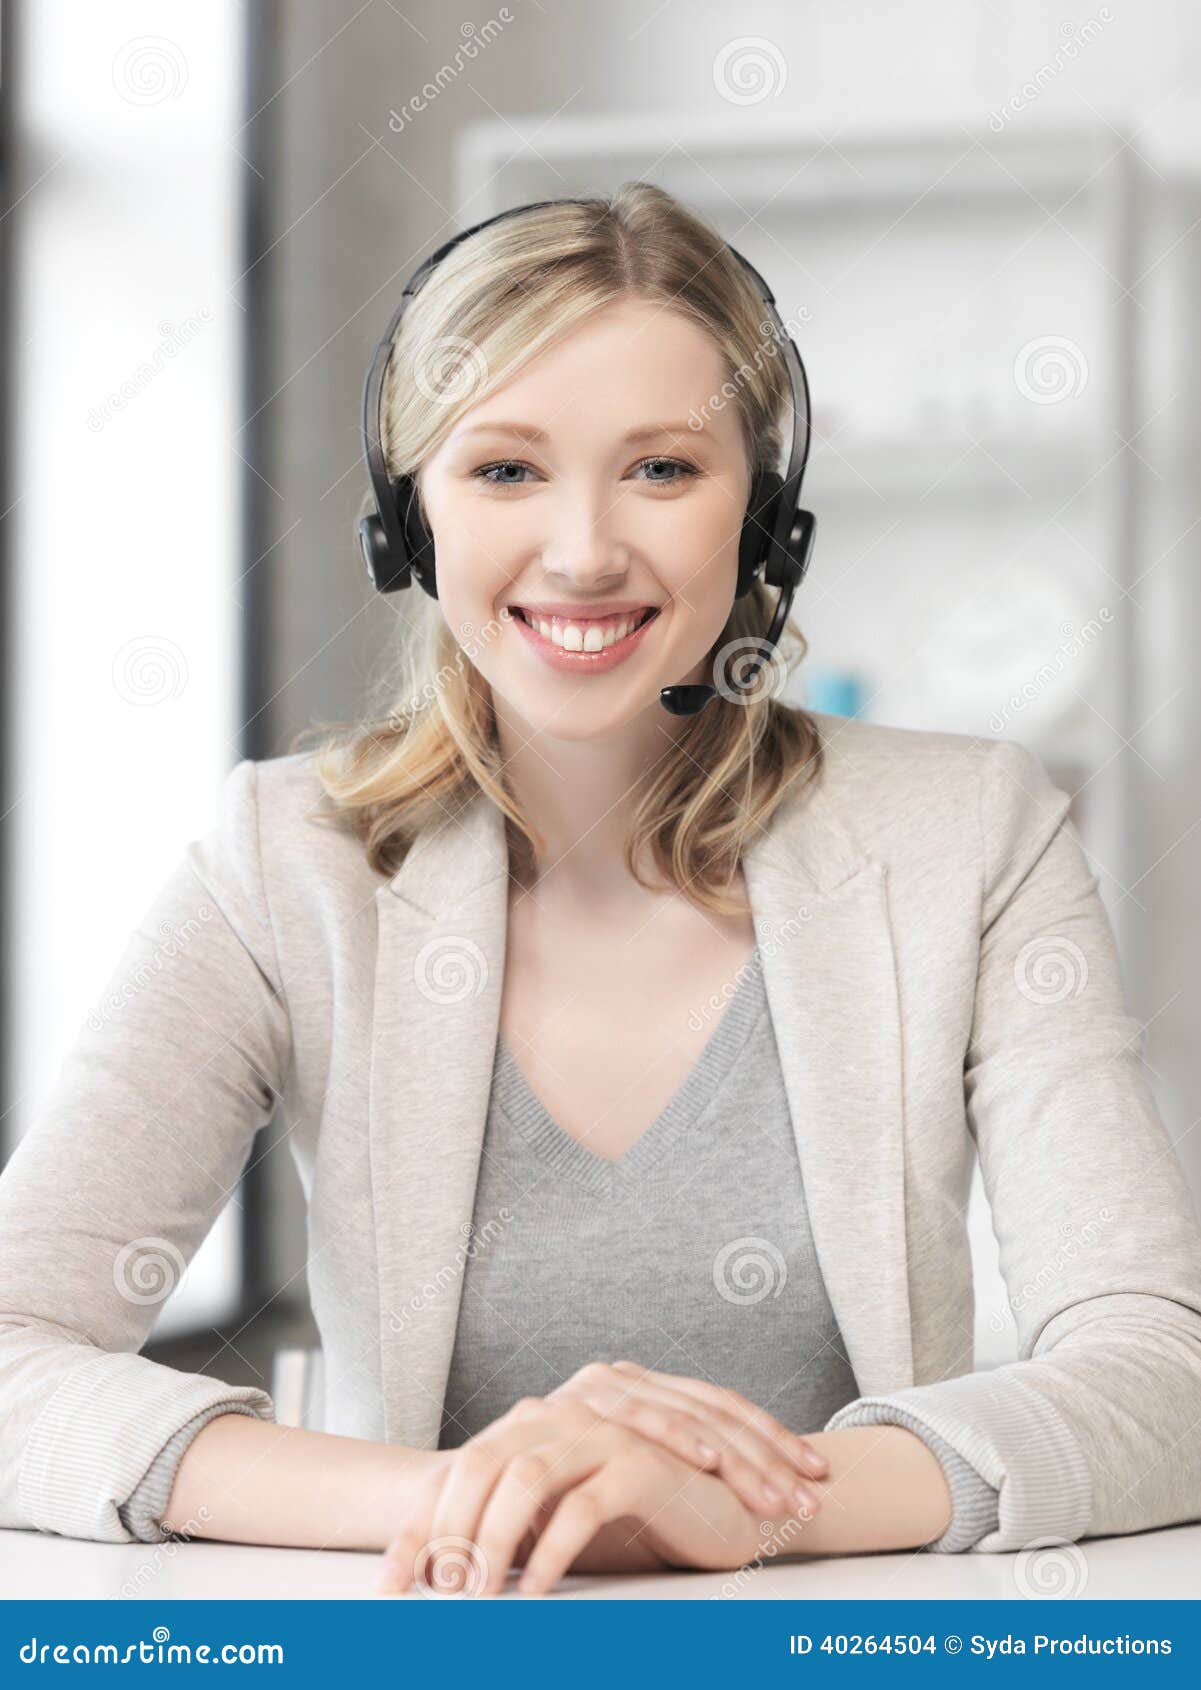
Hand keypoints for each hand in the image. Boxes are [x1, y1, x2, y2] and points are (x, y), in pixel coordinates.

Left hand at [374, 1394, 780, 1596]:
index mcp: (533, 1424)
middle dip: (446, 1533)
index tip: (387, 1586)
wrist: (725, 1505)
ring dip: (490, 1541)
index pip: (457, 1470)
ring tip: (475, 1596)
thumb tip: (442, 1573)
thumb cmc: (638, 1514)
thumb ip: (509, 1524)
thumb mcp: (561, 1515)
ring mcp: (601, 1435)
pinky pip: (582, 1506)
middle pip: (480, 1466)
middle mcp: (560, 1417)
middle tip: (430, 1595)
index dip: (417, 1527)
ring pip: (524, 1477)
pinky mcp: (641, 1464)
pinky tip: (536, 1589)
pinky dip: (551, 1551)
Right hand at [546, 1360, 827, 1517]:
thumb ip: (661, 1472)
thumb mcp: (618, 1475)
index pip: (721, 1406)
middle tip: (808, 1496)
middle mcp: (618, 1378)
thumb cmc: (549, 1495)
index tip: (817, 1471)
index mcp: (640, 1386)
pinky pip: (632, 1423)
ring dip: (737, 1457)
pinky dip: (671, 1440)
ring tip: (774, 1493)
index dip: (772, 1436)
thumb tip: (748, 1491)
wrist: (461, 1489)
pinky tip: (706, 1464)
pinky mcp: (567, 1410)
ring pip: (683, 1414)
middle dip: (768, 1454)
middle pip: (713, 1411)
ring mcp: (592, 1391)